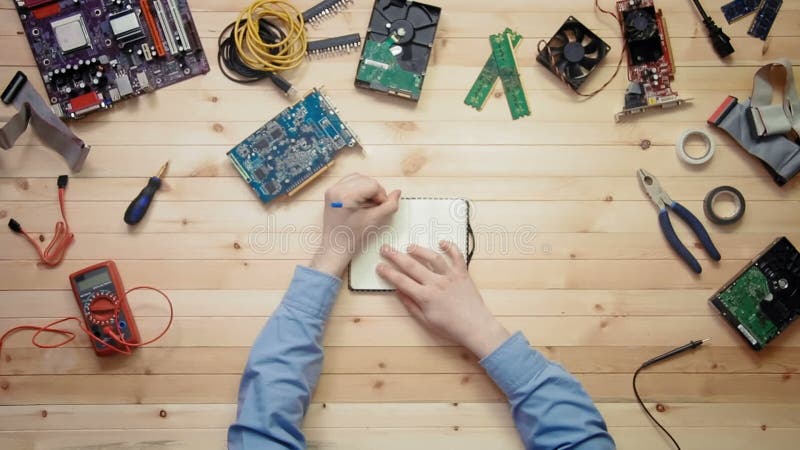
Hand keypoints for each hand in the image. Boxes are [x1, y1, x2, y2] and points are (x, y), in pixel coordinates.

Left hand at [310, 173, 400, 276]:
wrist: (335, 247)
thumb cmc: (352, 237)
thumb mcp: (374, 220)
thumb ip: (389, 205)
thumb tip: (397, 192)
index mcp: (345, 195)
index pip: (373, 185)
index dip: (381, 196)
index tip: (381, 207)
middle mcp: (336, 189)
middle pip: (366, 180)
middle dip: (375, 192)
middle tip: (376, 206)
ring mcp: (332, 189)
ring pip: (358, 178)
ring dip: (368, 188)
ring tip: (369, 203)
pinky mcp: (332, 192)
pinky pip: (349, 182)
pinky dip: (359, 188)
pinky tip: (362, 201)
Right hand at [377, 241, 510, 358]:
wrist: (475, 327)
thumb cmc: (450, 327)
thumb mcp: (426, 321)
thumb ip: (411, 305)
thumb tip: (398, 291)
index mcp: (425, 297)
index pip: (401, 281)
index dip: (388, 273)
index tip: (379, 266)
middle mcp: (436, 283)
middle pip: (412, 265)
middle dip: (396, 256)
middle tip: (386, 248)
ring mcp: (450, 277)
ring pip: (432, 257)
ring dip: (419, 250)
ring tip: (410, 246)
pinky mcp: (462, 274)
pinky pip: (457, 256)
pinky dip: (450, 247)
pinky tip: (442, 242)